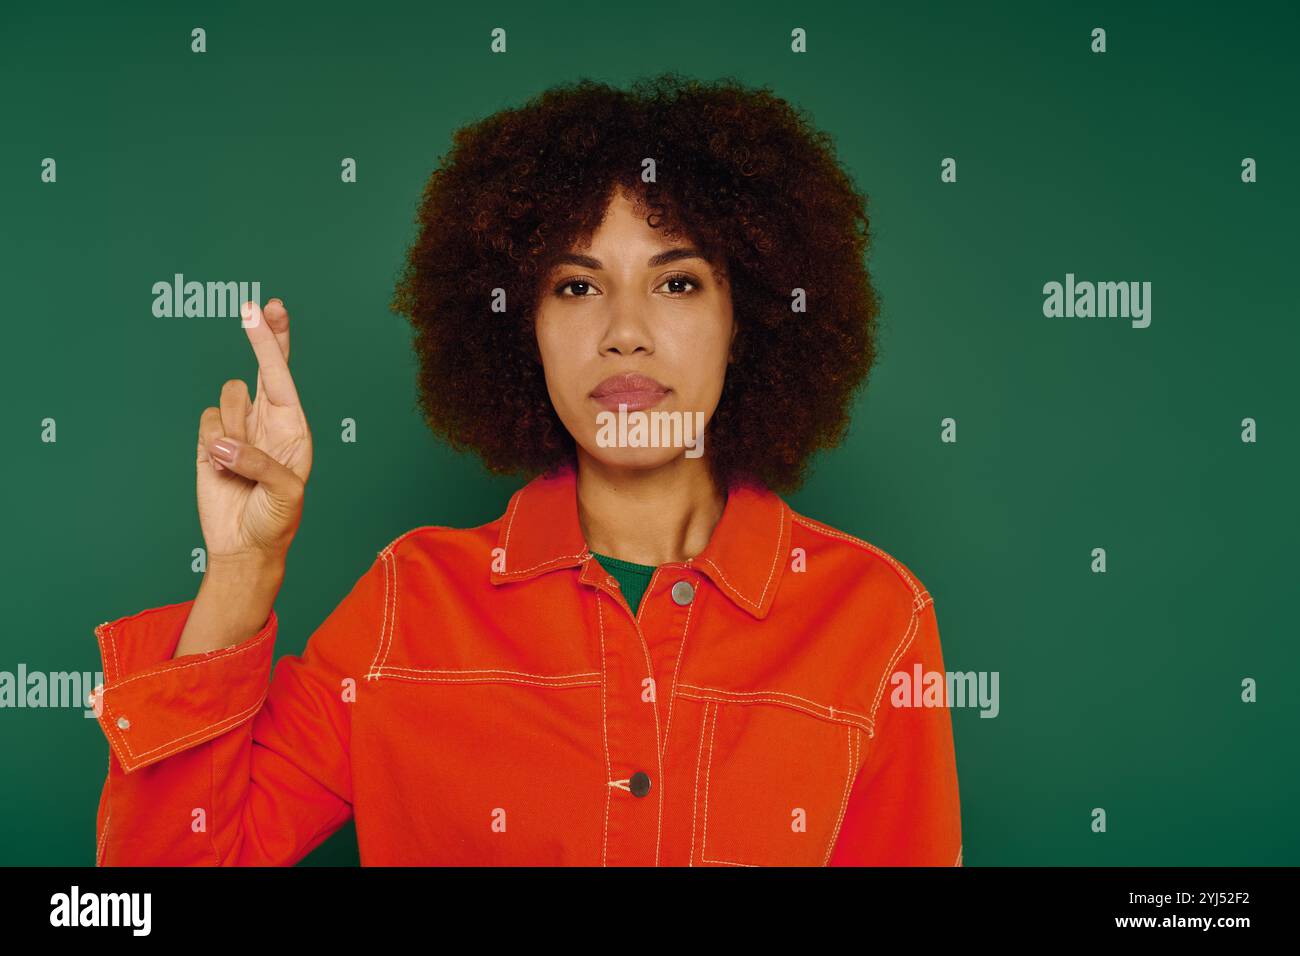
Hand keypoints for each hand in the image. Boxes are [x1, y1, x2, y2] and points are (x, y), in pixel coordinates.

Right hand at [195, 299, 311, 568]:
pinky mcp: (210, 439)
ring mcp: (239, 428)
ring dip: (232, 427)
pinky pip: (206, 420)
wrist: (244, 545)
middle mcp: (268, 421)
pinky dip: (210, 443)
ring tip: (239, 463)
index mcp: (294, 428)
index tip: (267, 311)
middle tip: (255, 306)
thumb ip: (257, 463)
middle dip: (262, 337)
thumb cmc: (276, 519)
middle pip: (264, 367)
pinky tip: (221, 468)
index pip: (283, 376)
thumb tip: (221, 443)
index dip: (274, 343)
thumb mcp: (283, 494)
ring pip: (228, 396)